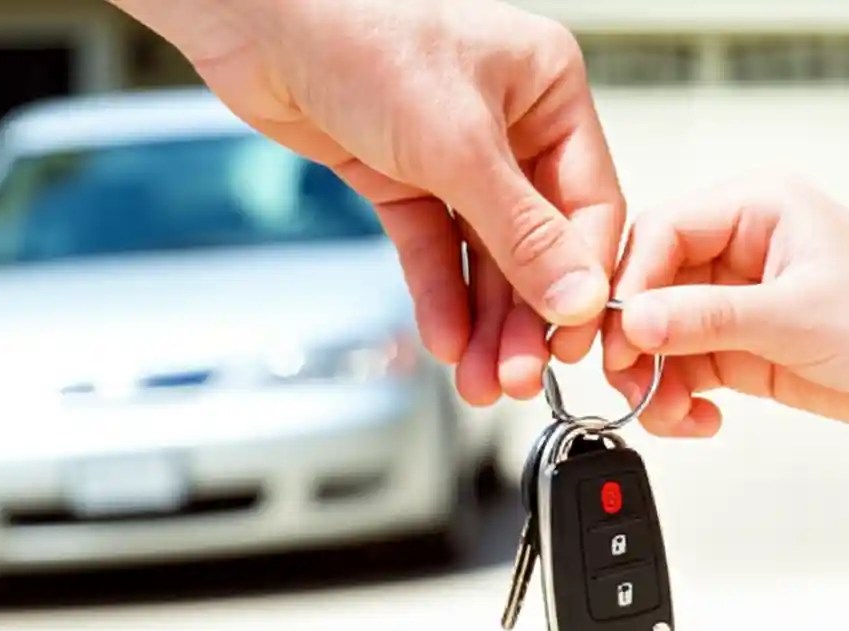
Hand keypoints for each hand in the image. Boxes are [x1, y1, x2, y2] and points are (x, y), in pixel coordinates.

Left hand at [110, 0, 624, 405]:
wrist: (260, 22)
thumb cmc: (361, 34)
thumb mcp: (459, 145)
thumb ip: (521, 231)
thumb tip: (577, 296)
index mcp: (548, 90)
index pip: (589, 203)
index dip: (582, 279)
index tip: (571, 339)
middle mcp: (508, 122)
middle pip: (534, 239)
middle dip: (523, 314)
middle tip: (517, 375)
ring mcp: (453, 152)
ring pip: (482, 253)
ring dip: (482, 319)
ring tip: (481, 377)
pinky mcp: (401, 175)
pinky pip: (432, 247)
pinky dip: (438, 293)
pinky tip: (448, 339)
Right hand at [602, 177, 848, 437]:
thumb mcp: (799, 314)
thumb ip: (709, 319)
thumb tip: (634, 321)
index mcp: (754, 209)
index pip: (660, 234)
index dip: (628, 283)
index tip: (616, 333)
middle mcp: (737, 251)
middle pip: (648, 288)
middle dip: (635, 341)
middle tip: (632, 381)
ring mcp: (736, 302)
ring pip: (659, 337)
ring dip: (653, 380)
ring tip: (671, 412)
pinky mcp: (742, 348)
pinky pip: (683, 371)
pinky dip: (677, 400)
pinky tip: (699, 418)